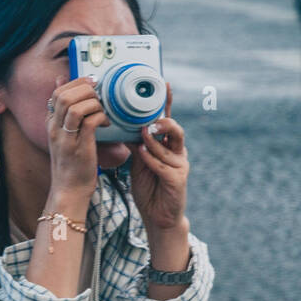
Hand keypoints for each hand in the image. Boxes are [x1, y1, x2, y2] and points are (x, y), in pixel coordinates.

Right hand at [46, 75, 106, 201]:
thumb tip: (60, 80)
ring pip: (75, 107)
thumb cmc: (71, 162)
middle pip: (64, 96)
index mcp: (51, 123)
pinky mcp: (79, 148)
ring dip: (94, 103)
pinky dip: (101, 117)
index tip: (91, 83)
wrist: (69, 189)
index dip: (75, 83)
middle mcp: (55, 129)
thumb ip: (63, 110)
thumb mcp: (63, 134)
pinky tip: (106, 123)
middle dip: (85, 90)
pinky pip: (90, 122)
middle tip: (99, 95)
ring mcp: (66, 139)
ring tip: (102, 110)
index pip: (57, 93)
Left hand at [130, 83, 188, 233]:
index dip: (167, 103)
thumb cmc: (149, 187)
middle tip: (149, 121)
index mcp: (168, 146)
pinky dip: (152, 159)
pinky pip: (164, 165)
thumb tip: (121, 124)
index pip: (167, 120)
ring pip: (168, 146)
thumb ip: (135, 144)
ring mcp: (180, 166)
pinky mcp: (177, 180)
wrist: (158, 215)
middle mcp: (177, 153)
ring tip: (142, 135)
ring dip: (153, 141)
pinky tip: (142, 155)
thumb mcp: (139, 162)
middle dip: (163, 122)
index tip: (163, 84)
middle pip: (175, 130)